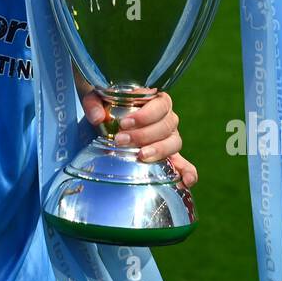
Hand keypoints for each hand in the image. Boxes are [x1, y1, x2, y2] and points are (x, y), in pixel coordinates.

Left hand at [80, 83, 196, 188]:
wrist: (108, 121)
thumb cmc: (106, 106)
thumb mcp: (96, 99)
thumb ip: (94, 104)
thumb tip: (97, 118)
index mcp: (156, 100)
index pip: (160, 104)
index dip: (145, 115)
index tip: (125, 123)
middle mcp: (167, 118)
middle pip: (166, 125)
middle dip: (144, 134)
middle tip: (121, 140)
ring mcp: (169, 138)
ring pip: (174, 143)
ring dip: (158, 150)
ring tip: (140, 156)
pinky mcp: (169, 157)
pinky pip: (185, 165)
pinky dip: (188, 172)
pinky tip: (186, 182)